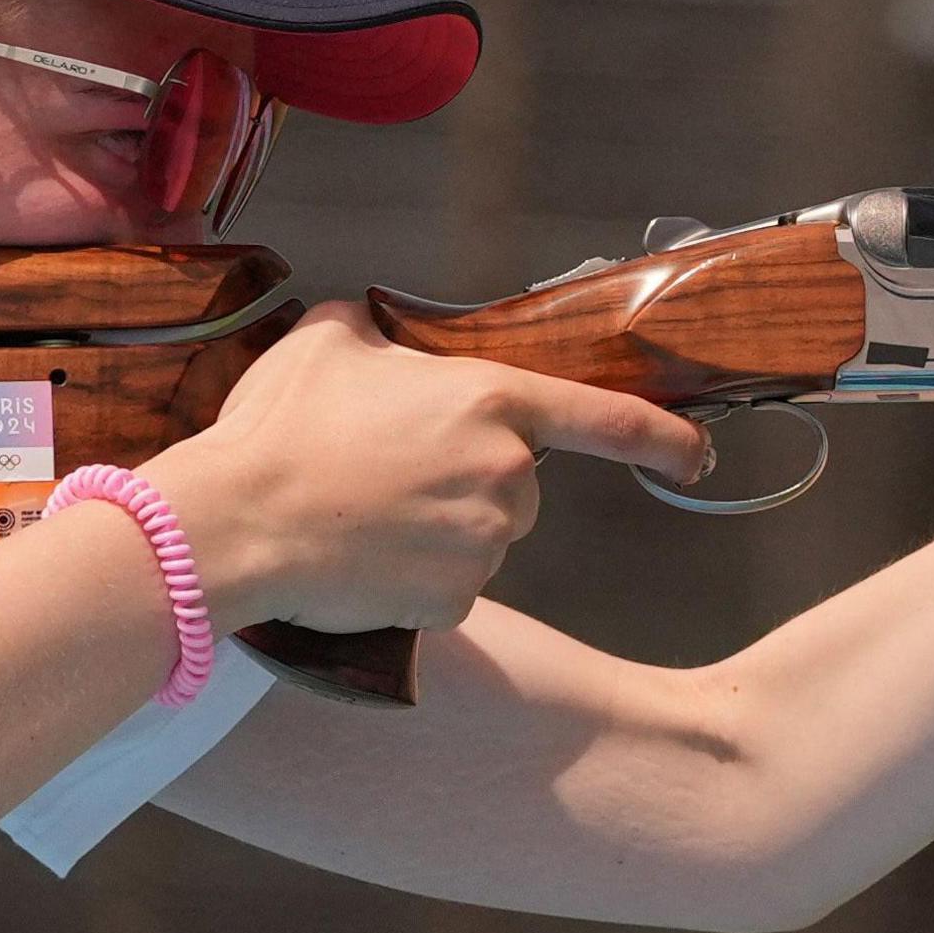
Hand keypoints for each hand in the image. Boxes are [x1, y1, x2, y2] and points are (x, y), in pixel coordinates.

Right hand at [146, 304, 712, 631]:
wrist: (235, 524)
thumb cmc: (281, 429)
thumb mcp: (328, 341)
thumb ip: (377, 330)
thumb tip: (376, 332)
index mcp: (493, 401)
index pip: (609, 420)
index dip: (666, 439)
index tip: (698, 456)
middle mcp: (507, 475)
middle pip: (518, 486)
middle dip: (469, 481)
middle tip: (387, 473)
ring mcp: (486, 546)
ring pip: (483, 539)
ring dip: (439, 530)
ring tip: (362, 513)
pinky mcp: (456, 602)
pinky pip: (451, 590)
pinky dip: (416, 579)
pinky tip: (364, 559)